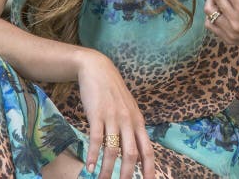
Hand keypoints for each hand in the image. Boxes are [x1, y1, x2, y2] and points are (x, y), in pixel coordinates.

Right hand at [77, 50, 154, 178]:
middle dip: (127, 174)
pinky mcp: (97, 114)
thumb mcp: (128, 110)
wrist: (98, 69)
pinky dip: (93, 155)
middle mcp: (128, 121)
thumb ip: (132, 130)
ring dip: (107, 170)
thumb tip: (134, 154)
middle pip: (132, 154)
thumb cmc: (113, 93)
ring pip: (113, 150)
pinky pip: (96, 139)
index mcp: (138, 122)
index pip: (147, 150)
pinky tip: (89, 167)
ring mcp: (113, 117)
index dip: (149, 169)